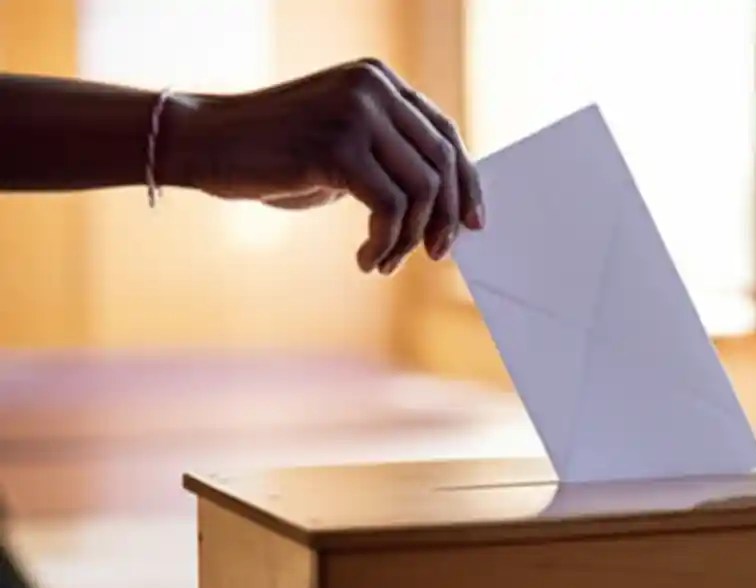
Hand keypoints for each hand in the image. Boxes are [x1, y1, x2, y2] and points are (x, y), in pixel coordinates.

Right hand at [165, 58, 483, 273]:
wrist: (205, 143)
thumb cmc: (273, 153)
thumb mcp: (342, 144)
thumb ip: (388, 156)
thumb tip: (446, 204)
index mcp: (380, 80)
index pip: (445, 134)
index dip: (467, 183)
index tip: (473, 225)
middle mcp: (374, 88)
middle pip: (442, 163)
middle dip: (444, 219)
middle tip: (434, 256)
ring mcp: (357, 113)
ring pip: (421, 190)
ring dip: (409, 239)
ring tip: (383, 262)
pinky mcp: (338, 147)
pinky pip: (390, 208)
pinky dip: (385, 243)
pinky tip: (364, 260)